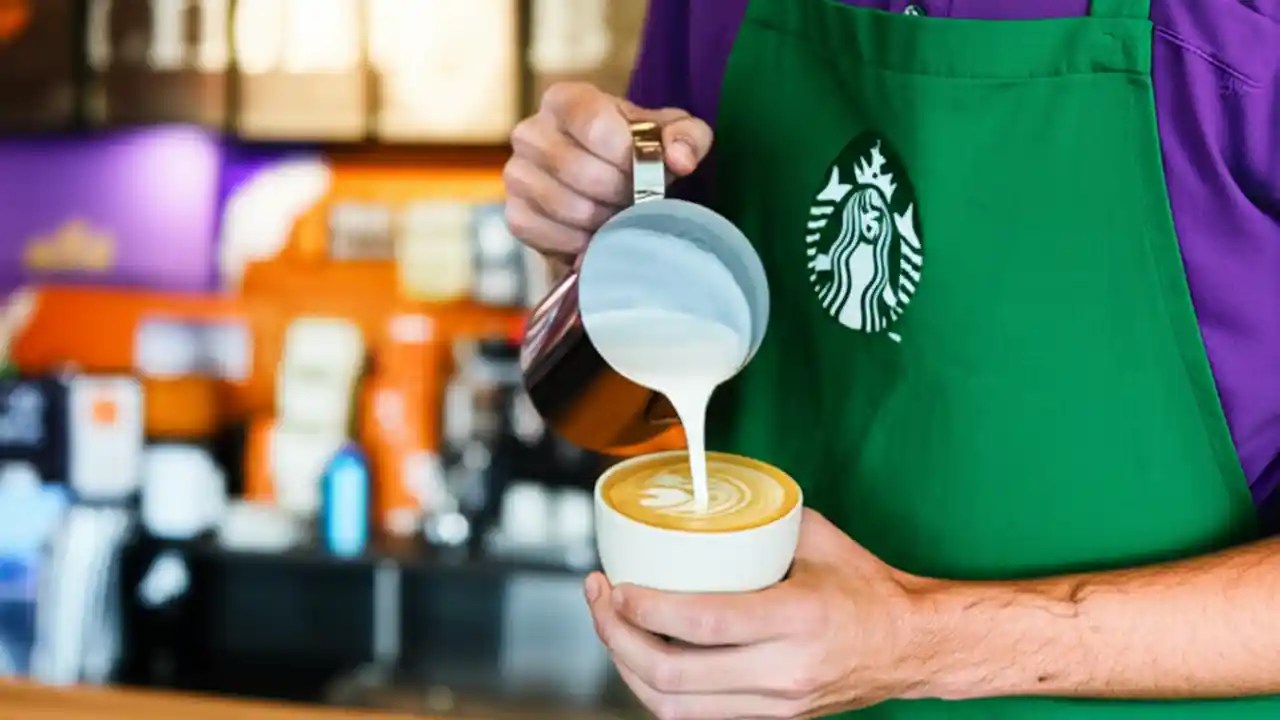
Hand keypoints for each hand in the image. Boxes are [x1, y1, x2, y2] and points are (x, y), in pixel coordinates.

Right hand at [504, 82, 713, 258]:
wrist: (607, 185)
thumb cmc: (638, 152)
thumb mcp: (669, 136)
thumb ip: (686, 138)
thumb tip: (680, 159)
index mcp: (565, 99)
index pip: (595, 125)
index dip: (628, 156)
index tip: (647, 171)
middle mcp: (530, 131)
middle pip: (581, 171)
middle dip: (621, 194)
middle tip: (637, 200)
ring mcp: (516, 174)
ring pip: (569, 207)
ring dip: (605, 220)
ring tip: (619, 214)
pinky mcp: (514, 215)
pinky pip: (550, 235)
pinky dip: (582, 242)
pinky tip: (596, 233)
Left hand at [585, 510, 932, 718]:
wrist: (912, 646)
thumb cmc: (867, 587)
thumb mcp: (817, 540)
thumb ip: (758, 523)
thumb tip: (702, 497)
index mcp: (795, 619)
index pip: (700, 624)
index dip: (644, 609)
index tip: (616, 584)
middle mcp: (782, 671)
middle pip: (672, 675)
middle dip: (617, 637)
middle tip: (601, 598)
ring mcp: (775, 703)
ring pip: (675, 707)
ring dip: (628, 668)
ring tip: (611, 628)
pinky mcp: (771, 718)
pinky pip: (696, 716)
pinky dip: (659, 689)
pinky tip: (643, 657)